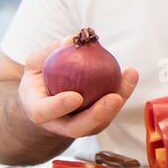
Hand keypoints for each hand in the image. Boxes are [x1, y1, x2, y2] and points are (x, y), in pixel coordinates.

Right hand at [18, 37, 138, 139]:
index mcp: (37, 110)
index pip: (44, 112)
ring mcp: (79, 125)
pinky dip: (123, 92)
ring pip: (100, 122)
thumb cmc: (39, 77)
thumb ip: (49, 52)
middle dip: (98, 115)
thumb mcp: (36, 62)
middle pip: (78, 128)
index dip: (59, 107)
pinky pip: (111, 110)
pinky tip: (130, 74)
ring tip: (130, 78)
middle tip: (115, 98)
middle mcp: (58, 123)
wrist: (47, 98)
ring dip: (118, 103)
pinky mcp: (96, 122)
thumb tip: (71, 40)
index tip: (76, 97)